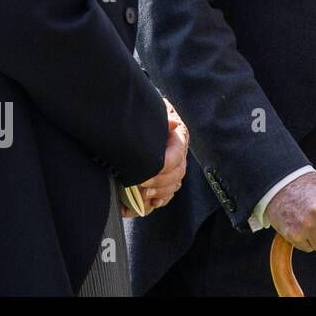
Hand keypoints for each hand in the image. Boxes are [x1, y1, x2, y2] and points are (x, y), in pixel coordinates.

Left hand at [125, 99, 188, 216]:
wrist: (137, 120)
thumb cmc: (146, 115)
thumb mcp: (154, 113)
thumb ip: (162, 118)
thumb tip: (173, 123)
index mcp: (178, 138)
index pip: (177, 156)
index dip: (163, 167)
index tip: (145, 173)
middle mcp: (178, 155)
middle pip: (178, 174)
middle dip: (160, 182)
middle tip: (140, 184)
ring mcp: (172, 169)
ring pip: (174, 186)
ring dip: (160, 193)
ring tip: (142, 194)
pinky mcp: (163, 181)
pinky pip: (167, 195)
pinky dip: (159, 201)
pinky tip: (150, 203)